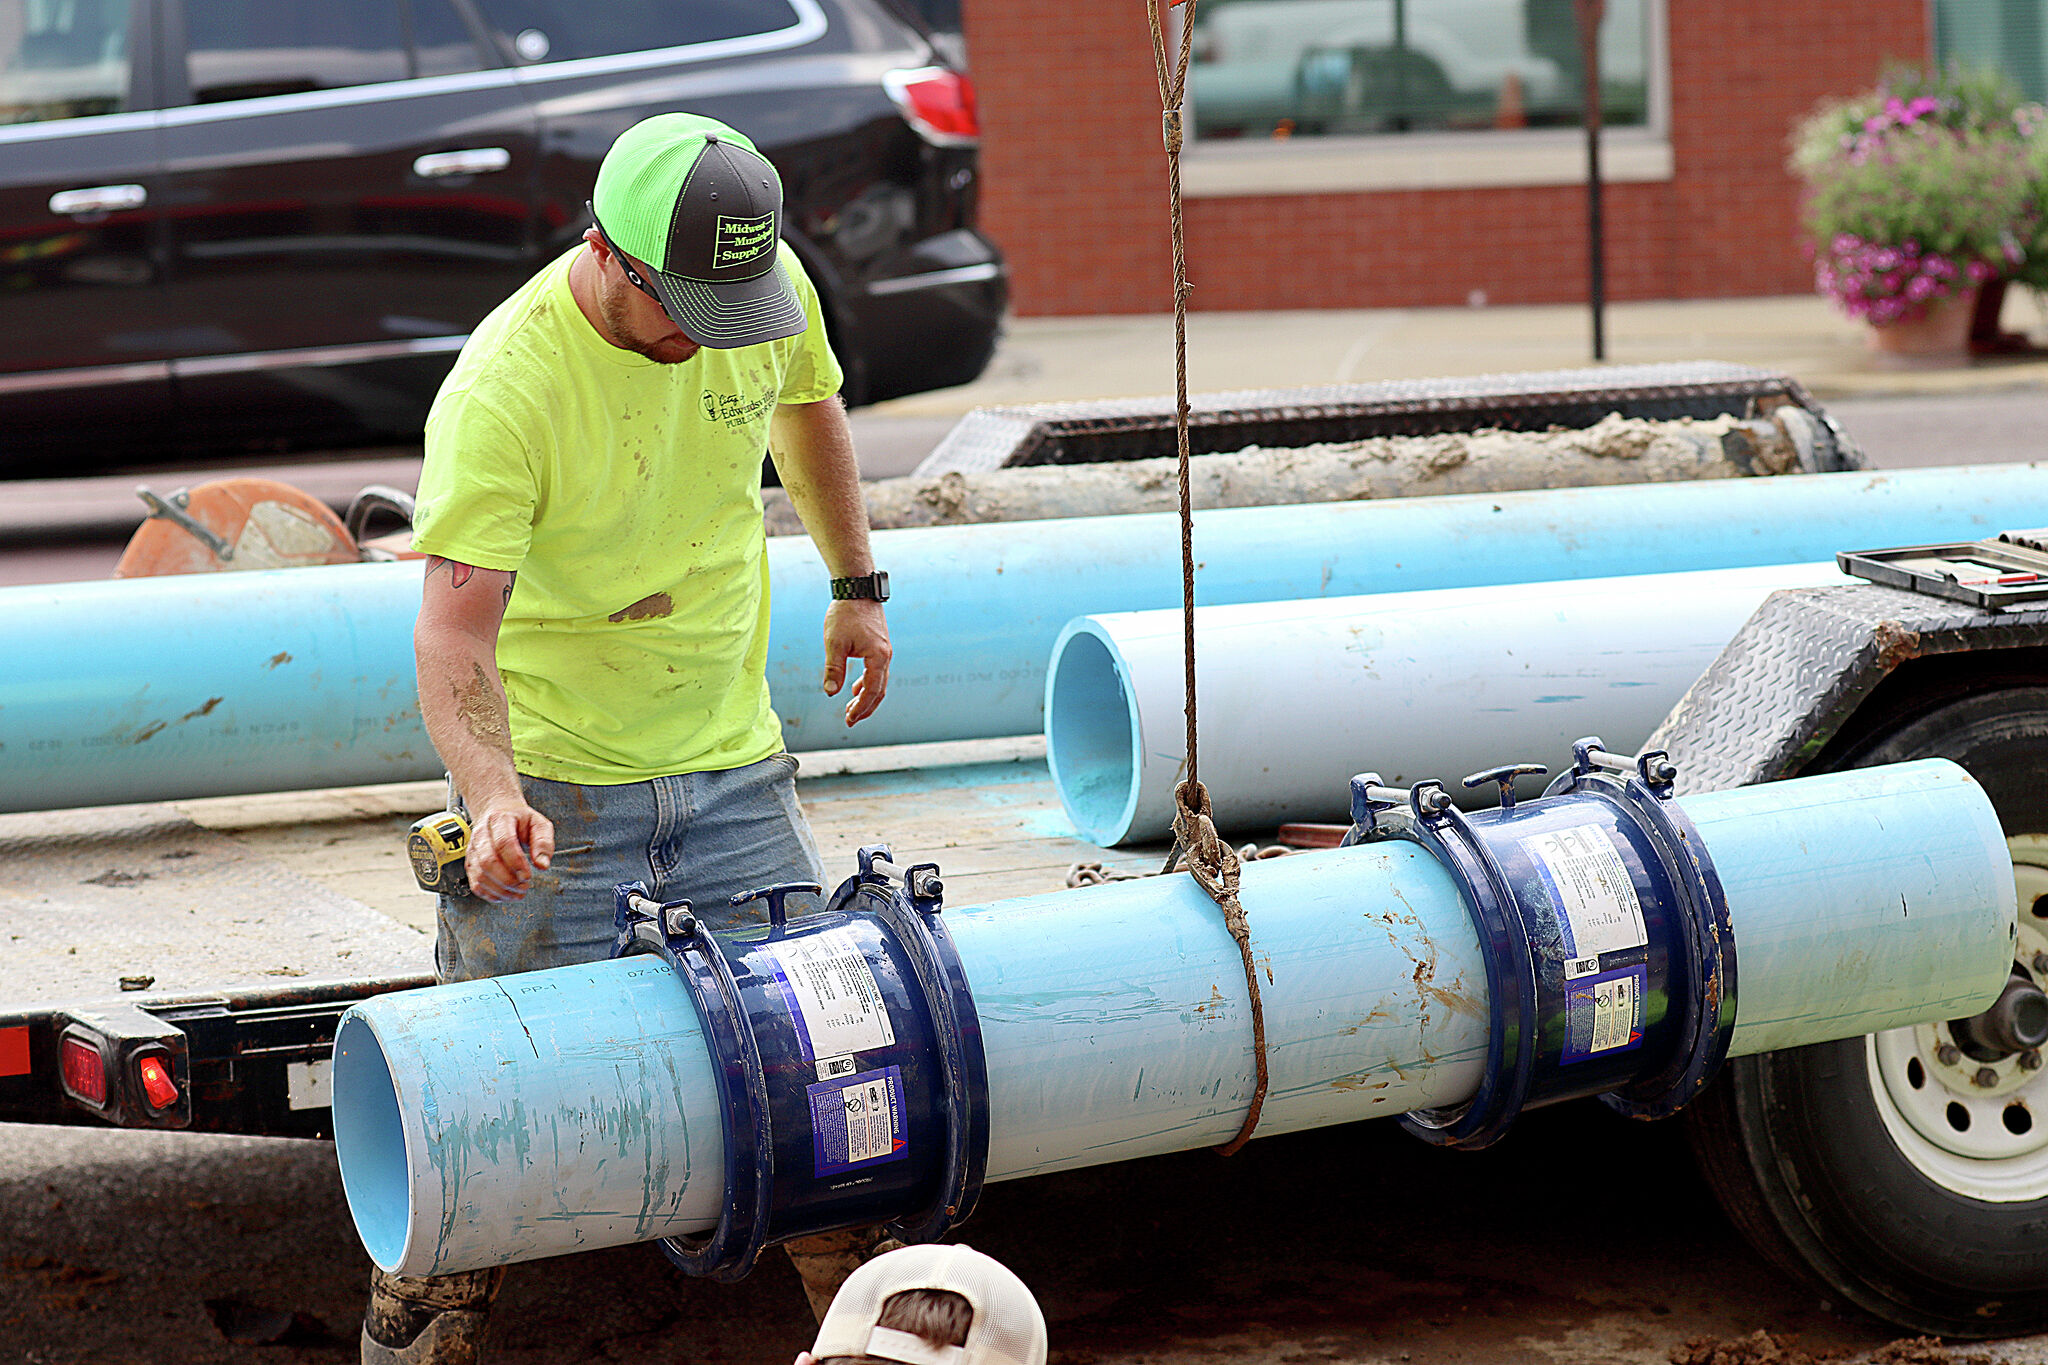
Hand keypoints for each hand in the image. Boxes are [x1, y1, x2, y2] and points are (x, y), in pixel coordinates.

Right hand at [464, 798, 554, 901]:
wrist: (497, 812)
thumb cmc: (519, 820)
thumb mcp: (538, 823)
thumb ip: (543, 842)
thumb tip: (542, 865)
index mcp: (499, 820)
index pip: (504, 843)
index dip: (516, 863)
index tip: (528, 876)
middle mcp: (481, 835)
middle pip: (488, 861)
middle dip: (508, 879)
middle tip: (524, 886)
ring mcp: (473, 850)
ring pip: (480, 874)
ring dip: (500, 889)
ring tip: (518, 893)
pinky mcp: (470, 863)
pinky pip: (475, 883)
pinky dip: (490, 894)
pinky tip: (504, 895)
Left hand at [821, 598, 890, 725]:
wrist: (857, 588)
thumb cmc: (845, 613)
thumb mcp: (834, 643)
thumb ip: (833, 669)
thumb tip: (830, 693)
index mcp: (878, 657)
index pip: (872, 690)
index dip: (861, 708)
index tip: (849, 719)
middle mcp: (885, 655)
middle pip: (880, 690)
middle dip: (865, 708)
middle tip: (850, 720)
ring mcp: (884, 650)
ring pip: (879, 682)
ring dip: (866, 697)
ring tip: (850, 708)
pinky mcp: (878, 646)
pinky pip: (876, 671)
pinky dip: (867, 683)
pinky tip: (854, 688)